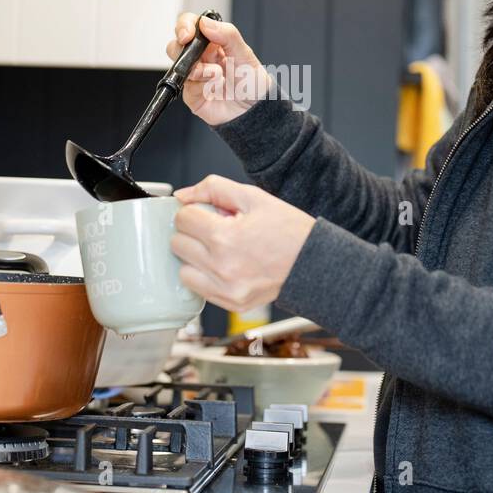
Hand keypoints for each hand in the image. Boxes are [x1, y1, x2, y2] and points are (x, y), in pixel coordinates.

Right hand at [165, 13, 269, 126]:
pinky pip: (187, 86)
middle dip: (183, 48)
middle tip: (198, 55)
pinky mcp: (192, 94)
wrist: (254, 111)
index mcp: (213, 42)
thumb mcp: (245, 53)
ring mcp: (195, 76)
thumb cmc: (252, 82)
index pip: (190, 26)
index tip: (187, 34)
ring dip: (198, 69)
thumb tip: (205, 22)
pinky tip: (215, 89)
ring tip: (217, 74)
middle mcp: (201, 57)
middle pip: (176, 45)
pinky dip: (201, 86)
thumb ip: (227, 34)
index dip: (184, 26)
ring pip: (179, 66)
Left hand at [171, 174, 315, 312]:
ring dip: (194, 257)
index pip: (182, 219)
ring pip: (183, 270)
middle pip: (177, 244)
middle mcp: (222, 267)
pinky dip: (205, 277)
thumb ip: (214, 189)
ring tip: (219, 250)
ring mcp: (226, 289)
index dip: (194, 211)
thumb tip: (182, 195)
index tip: (208, 213)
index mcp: (226, 237)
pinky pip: (198, 289)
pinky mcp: (232, 303)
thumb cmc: (290, 230)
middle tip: (215, 229)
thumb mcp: (254, 197)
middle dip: (193, 232)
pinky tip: (224, 265)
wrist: (315, 263)